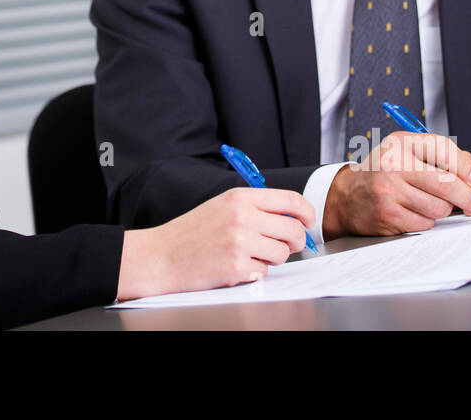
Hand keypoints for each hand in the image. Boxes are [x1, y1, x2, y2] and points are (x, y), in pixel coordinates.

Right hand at [115, 187, 313, 299]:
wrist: (161, 256)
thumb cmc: (192, 232)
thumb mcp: (222, 207)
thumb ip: (255, 208)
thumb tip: (291, 217)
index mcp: (240, 197)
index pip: (290, 200)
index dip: (307, 213)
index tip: (309, 222)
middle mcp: (242, 216)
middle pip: (293, 230)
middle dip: (295, 242)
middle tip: (285, 247)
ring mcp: (240, 242)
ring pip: (282, 254)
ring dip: (271, 259)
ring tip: (247, 255)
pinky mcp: (236, 267)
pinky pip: (264, 272)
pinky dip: (253, 272)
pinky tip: (233, 266)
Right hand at [321, 131, 470, 237]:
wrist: (347, 196)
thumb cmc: (383, 172)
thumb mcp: (407, 152)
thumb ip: (442, 157)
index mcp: (400, 143)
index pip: (443, 149)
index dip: (466, 167)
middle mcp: (392, 164)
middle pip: (446, 184)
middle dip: (468, 197)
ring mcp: (388, 191)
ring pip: (438, 207)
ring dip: (443, 210)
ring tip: (432, 203)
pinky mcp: (387, 215)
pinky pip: (424, 223)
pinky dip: (426, 221)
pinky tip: (415, 212)